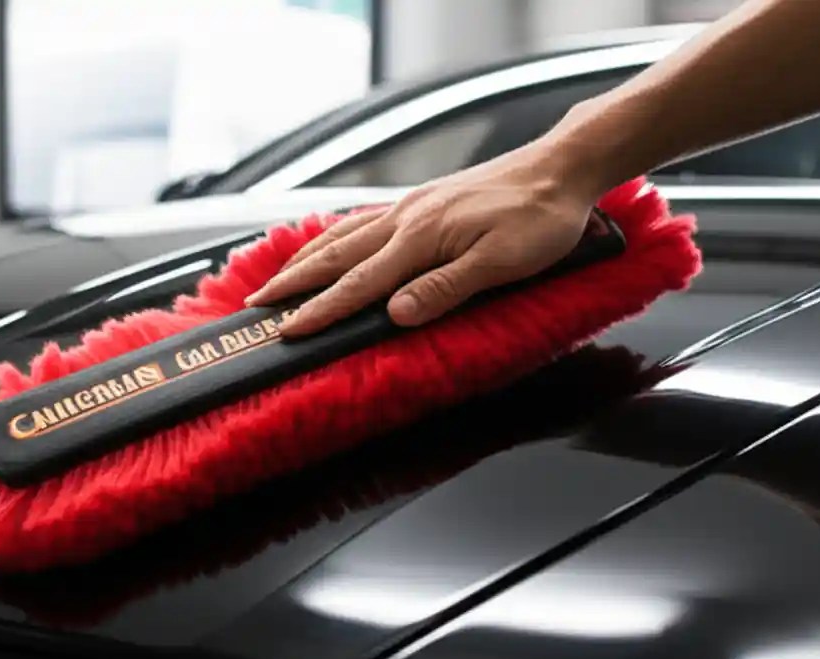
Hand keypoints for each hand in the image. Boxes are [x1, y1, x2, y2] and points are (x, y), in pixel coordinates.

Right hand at [244, 138, 600, 336]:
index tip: (287, 330)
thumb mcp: (501, 263)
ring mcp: (413, 207)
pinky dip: (336, 236)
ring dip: (307, 260)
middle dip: (293, 284)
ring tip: (279, 279)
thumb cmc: (539, 218)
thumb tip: (394, 313)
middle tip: (258, 305)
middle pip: (337, 256)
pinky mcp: (424, 202)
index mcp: (422, 237)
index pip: (359, 283)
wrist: (561, 168)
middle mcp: (407, 218)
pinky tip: (331, 243)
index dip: (321, 310)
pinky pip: (365, 221)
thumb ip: (445, 288)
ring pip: (345, 236)